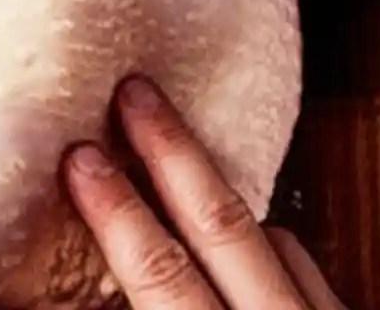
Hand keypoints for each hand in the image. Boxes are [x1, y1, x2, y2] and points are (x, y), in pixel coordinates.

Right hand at [64, 76, 343, 308]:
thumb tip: (64, 294)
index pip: (161, 270)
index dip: (116, 212)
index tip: (78, 159)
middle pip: (222, 221)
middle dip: (171, 150)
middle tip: (133, 90)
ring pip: (277, 236)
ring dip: (222, 195)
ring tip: (179, 151)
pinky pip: (314, 274)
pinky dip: (272, 243)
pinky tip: (248, 237)